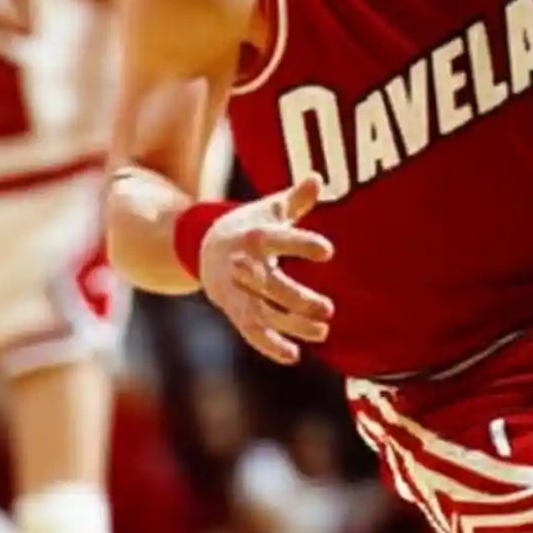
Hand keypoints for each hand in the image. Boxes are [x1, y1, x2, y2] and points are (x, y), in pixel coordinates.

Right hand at [198, 177, 334, 364]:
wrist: (204, 246)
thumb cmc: (249, 226)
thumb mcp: (270, 209)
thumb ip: (295, 199)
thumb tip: (318, 177)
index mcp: (254, 236)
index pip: (278, 239)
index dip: (301, 244)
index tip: (328, 251)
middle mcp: (243, 266)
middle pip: (270, 285)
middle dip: (297, 299)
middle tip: (328, 309)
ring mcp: (237, 291)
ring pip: (263, 312)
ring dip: (291, 325)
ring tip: (323, 332)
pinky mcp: (235, 310)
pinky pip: (251, 332)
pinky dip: (269, 345)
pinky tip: (293, 355)